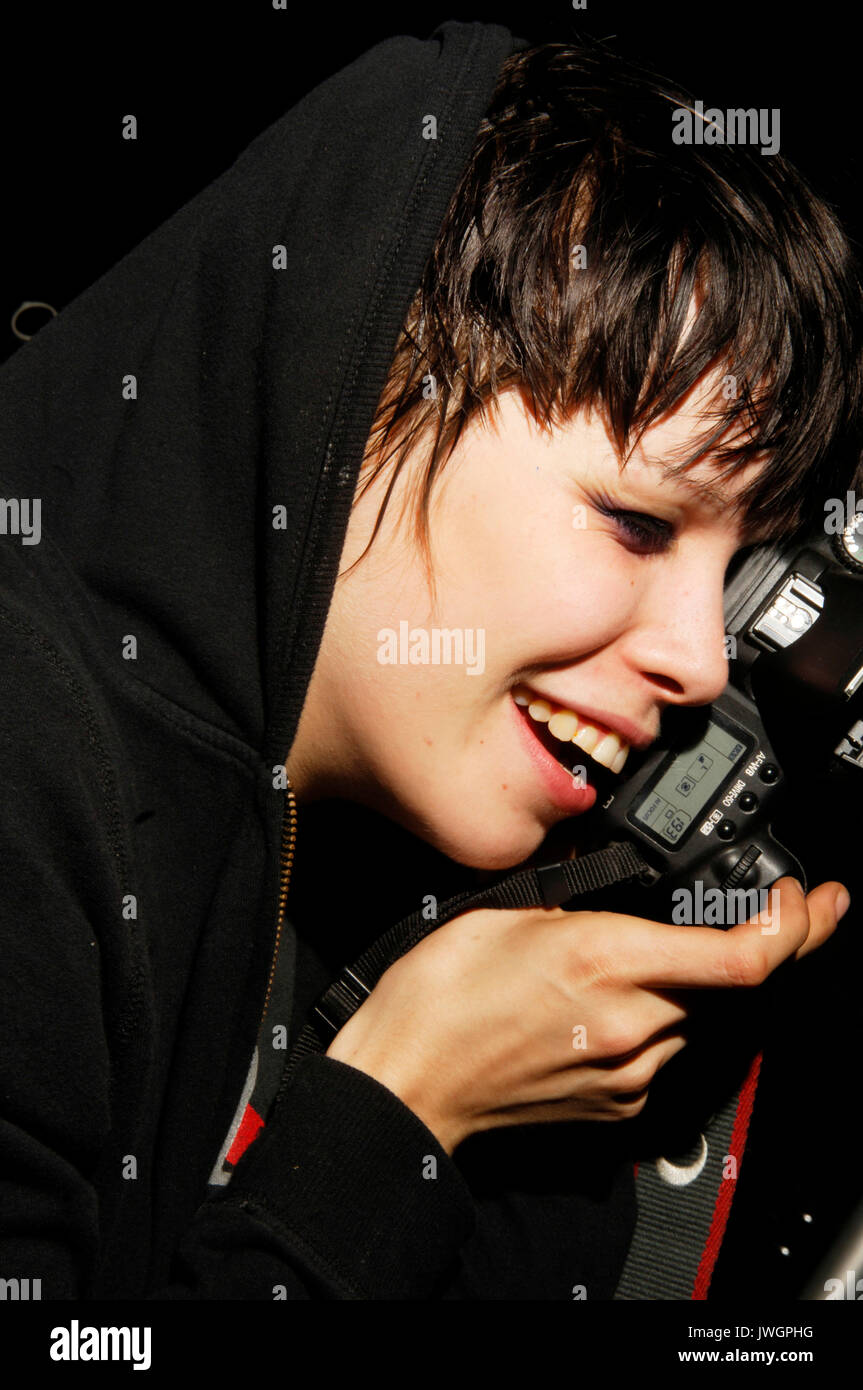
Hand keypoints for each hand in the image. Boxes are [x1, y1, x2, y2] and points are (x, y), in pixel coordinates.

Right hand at [325, 876, 848, 1153]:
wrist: (406, 1080)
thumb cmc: (439, 996)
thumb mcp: (511, 911)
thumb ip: (584, 900)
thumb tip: (619, 886)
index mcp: (607, 962)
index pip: (744, 956)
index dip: (795, 926)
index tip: (808, 897)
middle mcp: (632, 1024)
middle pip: (737, 985)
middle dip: (772, 942)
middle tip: (790, 907)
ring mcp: (628, 1071)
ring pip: (703, 1016)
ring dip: (714, 980)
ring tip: (691, 942)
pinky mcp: (616, 1103)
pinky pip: (668, 1051)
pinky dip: (672, 1016)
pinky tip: (642, 994)